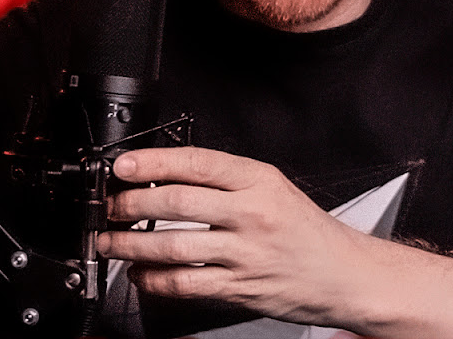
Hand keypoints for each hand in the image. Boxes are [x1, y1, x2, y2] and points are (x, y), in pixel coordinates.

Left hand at [96, 146, 376, 327]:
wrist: (342, 273)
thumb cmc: (305, 228)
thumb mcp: (273, 186)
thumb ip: (227, 180)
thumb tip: (170, 173)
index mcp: (259, 180)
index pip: (197, 163)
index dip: (154, 162)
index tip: (124, 166)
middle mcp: (252, 213)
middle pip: (178, 202)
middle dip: (132, 204)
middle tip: (110, 205)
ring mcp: (244, 253)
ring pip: (174, 246)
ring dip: (131, 245)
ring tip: (110, 241)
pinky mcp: (239, 289)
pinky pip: (185, 284)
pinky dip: (154, 280)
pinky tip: (140, 275)